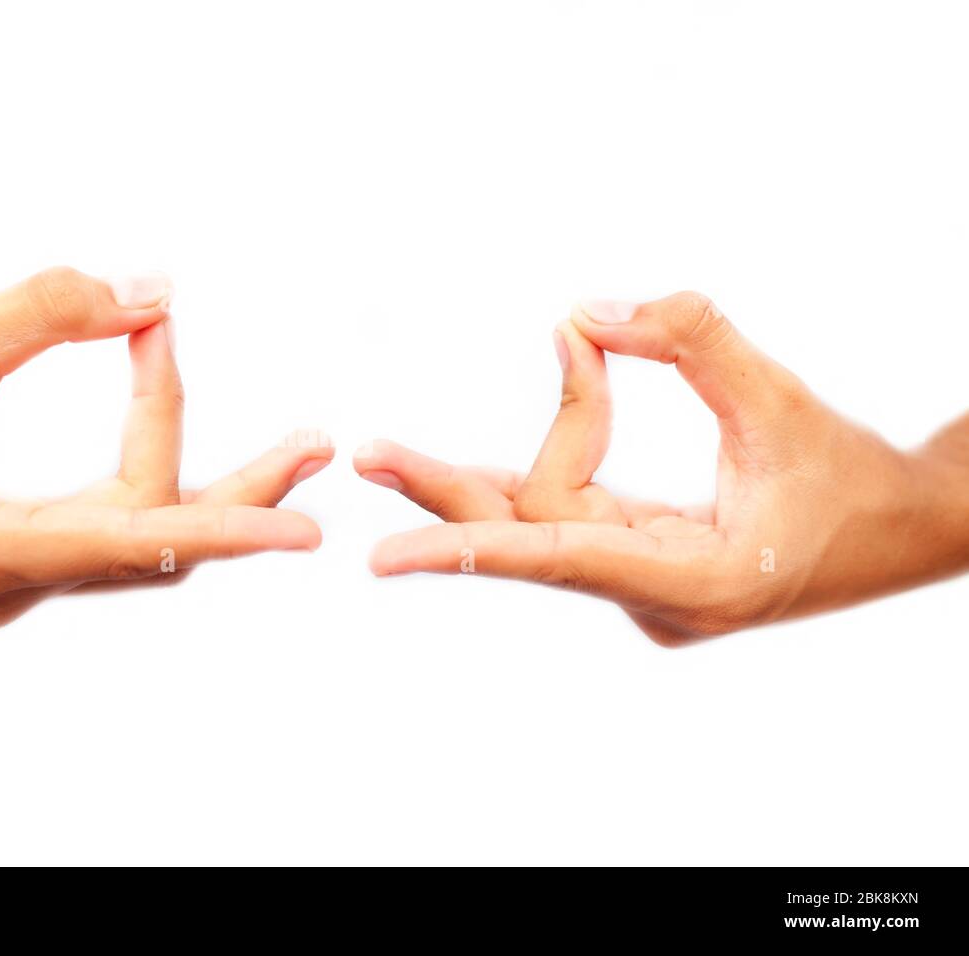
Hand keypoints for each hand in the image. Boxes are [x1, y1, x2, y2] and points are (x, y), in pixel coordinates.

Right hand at [0, 268, 330, 627]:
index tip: (304, 526)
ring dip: (208, 486)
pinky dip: (149, 473)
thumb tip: (157, 289)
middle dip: (239, 495)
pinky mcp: (19, 566)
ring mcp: (16, 586)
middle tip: (320, 448)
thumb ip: (40, 313)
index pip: (131, 546)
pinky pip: (112, 529)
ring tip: (292, 444)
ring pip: (141, 542)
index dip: (223, 528)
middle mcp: (9, 588)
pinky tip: (168, 410)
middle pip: (156, 547)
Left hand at [357, 292, 968, 643]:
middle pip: (529, 536)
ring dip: (476, 477)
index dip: (470, 550)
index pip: (557, 560)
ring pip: (541, 521)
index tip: (386, 559)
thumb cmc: (852, 474)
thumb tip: (584, 311)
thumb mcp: (781, 399)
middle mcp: (652, 598)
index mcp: (691, 585)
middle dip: (446, 493)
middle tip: (363, 457)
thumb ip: (691, 340)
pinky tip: (491, 434)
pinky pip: (568, 511)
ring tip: (382, 455)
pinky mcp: (642, 562)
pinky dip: (552, 451)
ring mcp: (644, 585)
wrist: (903, 529)